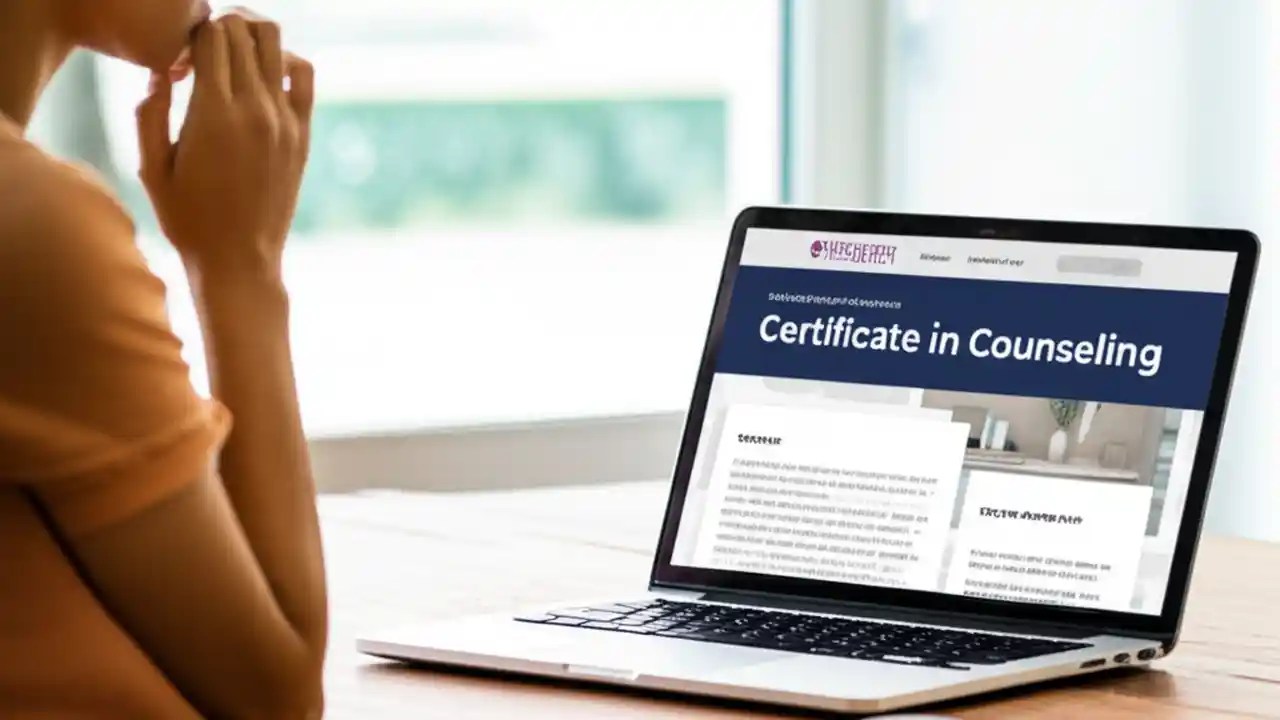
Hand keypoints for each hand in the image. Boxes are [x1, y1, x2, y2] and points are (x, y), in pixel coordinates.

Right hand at [137, 10, 314, 279]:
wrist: (240, 261)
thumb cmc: (188, 220)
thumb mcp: (151, 167)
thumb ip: (150, 112)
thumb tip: (161, 71)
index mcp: (213, 113)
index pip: (210, 35)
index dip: (189, 35)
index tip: (178, 61)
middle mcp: (255, 109)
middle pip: (242, 30)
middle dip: (218, 28)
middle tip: (202, 53)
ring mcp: (284, 120)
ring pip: (275, 42)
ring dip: (250, 34)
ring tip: (231, 54)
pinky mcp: (302, 134)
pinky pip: (303, 74)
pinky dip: (284, 59)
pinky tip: (263, 76)